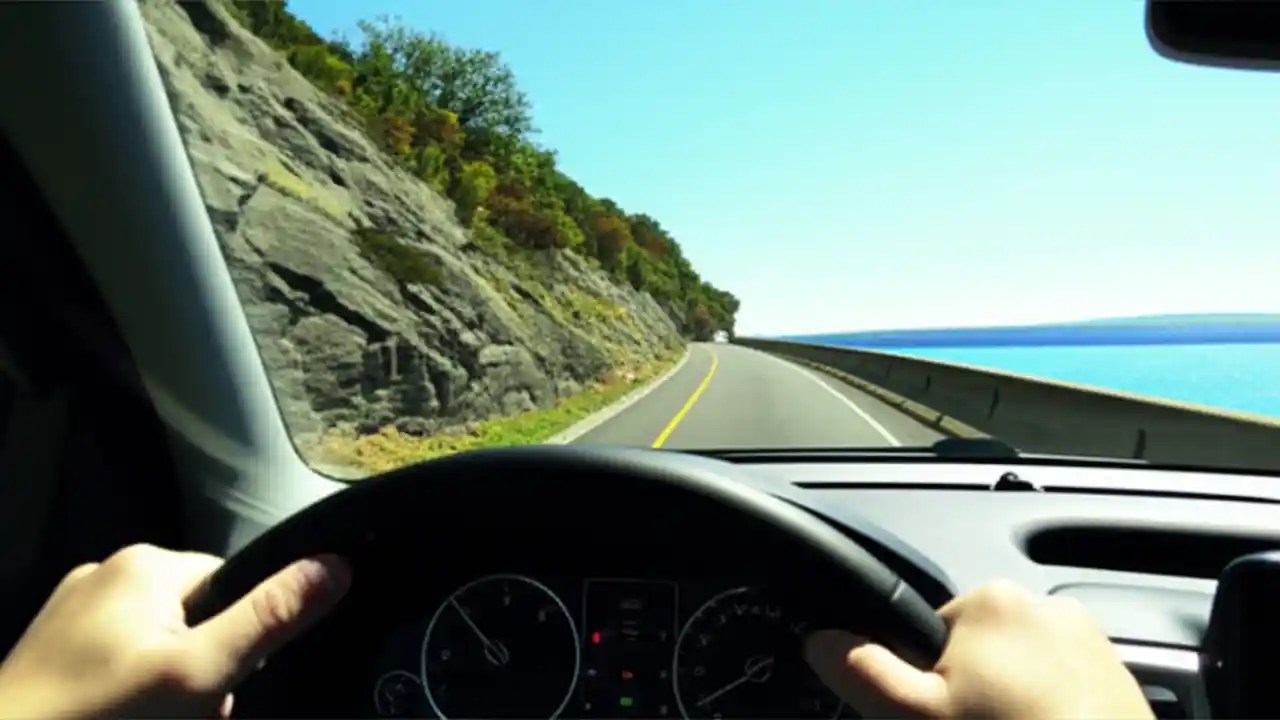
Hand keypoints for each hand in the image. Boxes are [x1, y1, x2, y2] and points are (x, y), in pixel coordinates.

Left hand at [0, 543, 349, 718]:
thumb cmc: (103, 717)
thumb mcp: (201, 672)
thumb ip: (270, 618)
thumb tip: (338, 564)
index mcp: (146, 562)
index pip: (231, 585)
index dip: (239, 639)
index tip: (222, 682)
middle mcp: (106, 572)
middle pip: (195, 619)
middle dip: (203, 671)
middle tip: (187, 716)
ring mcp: (73, 612)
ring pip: (158, 645)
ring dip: (171, 688)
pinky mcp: (52, 649)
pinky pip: (119, 661)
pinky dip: (131, 693)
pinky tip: (124, 719)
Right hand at [804, 580, 1153, 718]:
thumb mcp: (924, 715)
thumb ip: (871, 674)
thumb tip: (819, 641)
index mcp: (988, 597)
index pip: (937, 632)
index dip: (934, 678)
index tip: (950, 710)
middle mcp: (1041, 600)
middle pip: (982, 645)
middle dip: (977, 683)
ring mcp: (1086, 633)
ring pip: (1024, 664)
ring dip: (1016, 693)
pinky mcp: (1117, 667)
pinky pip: (1065, 678)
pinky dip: (1054, 703)